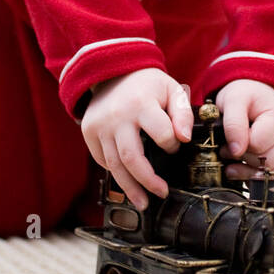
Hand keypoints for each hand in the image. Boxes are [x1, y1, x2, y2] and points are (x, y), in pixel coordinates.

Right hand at [80, 68, 192, 211]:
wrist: (112, 70)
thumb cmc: (147, 84)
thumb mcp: (171, 89)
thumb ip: (183, 113)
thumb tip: (184, 139)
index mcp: (141, 103)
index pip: (162, 135)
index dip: (172, 144)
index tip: (175, 145)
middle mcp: (117, 116)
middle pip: (132, 157)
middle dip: (148, 181)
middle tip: (162, 194)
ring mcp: (99, 125)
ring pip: (114, 164)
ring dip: (129, 187)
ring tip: (143, 202)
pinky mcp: (89, 132)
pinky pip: (102, 159)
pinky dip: (115, 172)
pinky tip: (127, 180)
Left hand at [215, 80, 273, 181]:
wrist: (256, 93)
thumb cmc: (246, 95)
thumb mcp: (233, 99)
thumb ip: (233, 123)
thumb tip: (236, 151)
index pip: (257, 144)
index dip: (238, 145)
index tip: (227, 139)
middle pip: (265, 162)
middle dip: (242, 158)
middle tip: (227, 148)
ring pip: (270, 174)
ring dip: (247, 171)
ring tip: (233, 159)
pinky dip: (256, 178)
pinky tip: (243, 168)